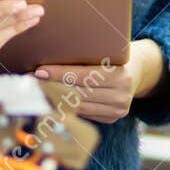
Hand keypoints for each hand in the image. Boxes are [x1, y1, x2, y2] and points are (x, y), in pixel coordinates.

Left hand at [35, 40, 165, 124]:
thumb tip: (48, 55)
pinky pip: (84, 114)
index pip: (83, 76)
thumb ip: (85, 55)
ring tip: (36, 90)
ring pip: (78, 106)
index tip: (39, 71)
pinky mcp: (112, 118)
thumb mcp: (106, 50)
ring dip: (55, 99)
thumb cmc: (115, 55)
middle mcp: (121, 96)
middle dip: (52, 87)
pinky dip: (66, 107)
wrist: (138, 71)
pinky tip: (50, 100)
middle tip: (30, 82)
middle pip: (78, 93)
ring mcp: (118, 110)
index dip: (59, 74)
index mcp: (120, 75)